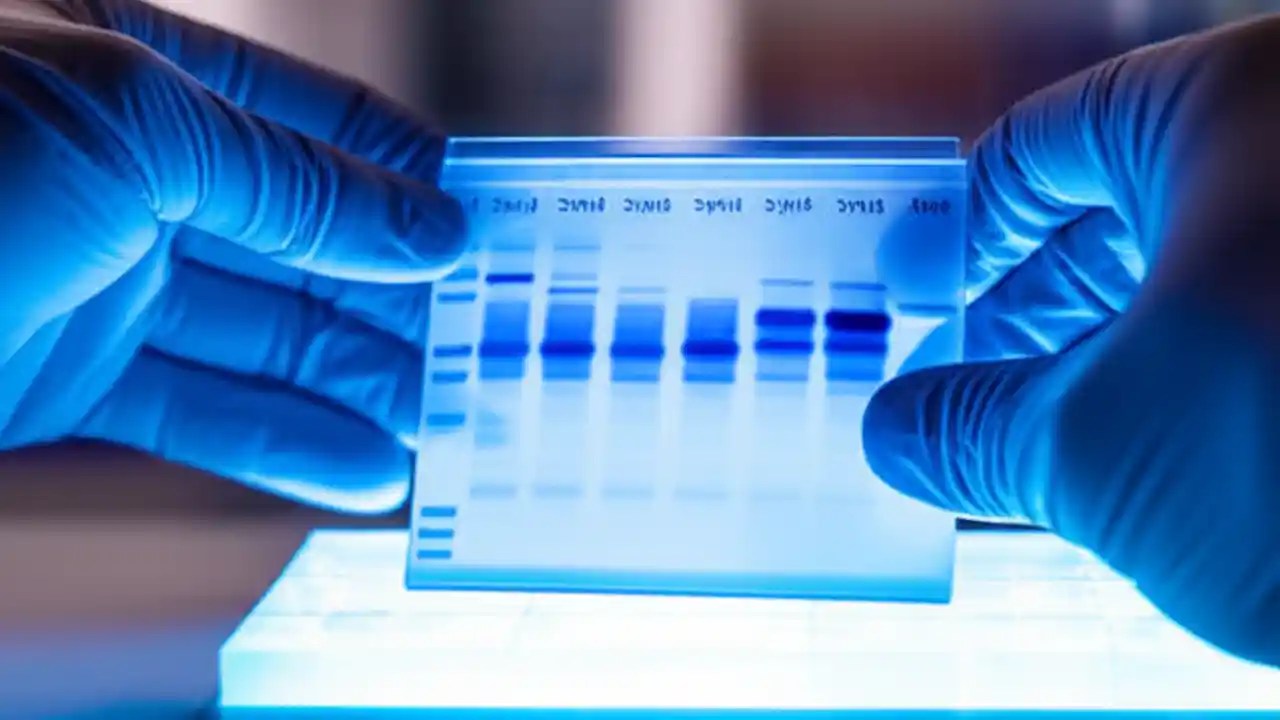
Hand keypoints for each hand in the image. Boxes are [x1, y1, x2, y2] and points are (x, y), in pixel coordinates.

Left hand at [0, 0, 465, 511]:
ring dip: (359, 384)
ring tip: (444, 424)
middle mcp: (126, 173)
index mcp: (138, 69)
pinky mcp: (62, 379)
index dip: (410, 175)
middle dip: (397, 298)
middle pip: (302, 242)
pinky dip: (284, 445)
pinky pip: (199, 412)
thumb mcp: (130, 126)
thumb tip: (423, 225)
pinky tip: (362, 467)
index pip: (313, 122)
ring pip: (262, 337)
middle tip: (483, 349)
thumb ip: (289, 179)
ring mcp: (95, 278)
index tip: (497, 229)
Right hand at [865, 16, 1279, 664]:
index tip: (905, 297)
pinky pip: (1260, 344)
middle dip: (1022, 311)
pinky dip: (1187, 399)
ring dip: (1100, 367)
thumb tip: (899, 433)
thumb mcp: (1101, 446)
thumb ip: (973, 428)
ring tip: (1025, 447)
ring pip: (1197, 287)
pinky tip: (1136, 471)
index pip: (1041, 147)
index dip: (952, 228)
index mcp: (1242, 109)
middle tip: (952, 386)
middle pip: (1118, 216)